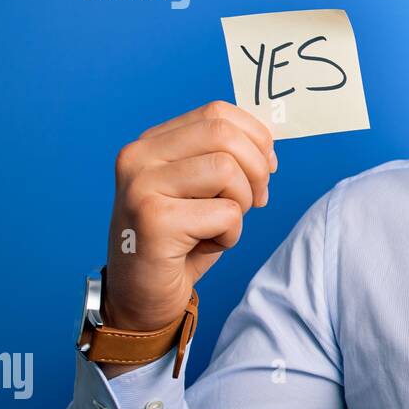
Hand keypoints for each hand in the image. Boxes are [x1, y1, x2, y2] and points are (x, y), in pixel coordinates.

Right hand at [104, 101, 275, 331]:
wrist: (141, 296)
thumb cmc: (180, 241)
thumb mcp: (202, 189)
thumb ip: (224, 157)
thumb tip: (269, 141)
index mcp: (151, 143)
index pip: (216, 112)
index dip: (255, 137)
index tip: (267, 167)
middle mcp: (139, 157)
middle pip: (225, 135)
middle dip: (257, 170)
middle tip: (256, 201)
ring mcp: (141, 187)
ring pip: (228, 171)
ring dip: (242, 204)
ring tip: (222, 225)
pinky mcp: (154, 220)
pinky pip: (225, 214)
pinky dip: (231, 234)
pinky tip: (205, 246)